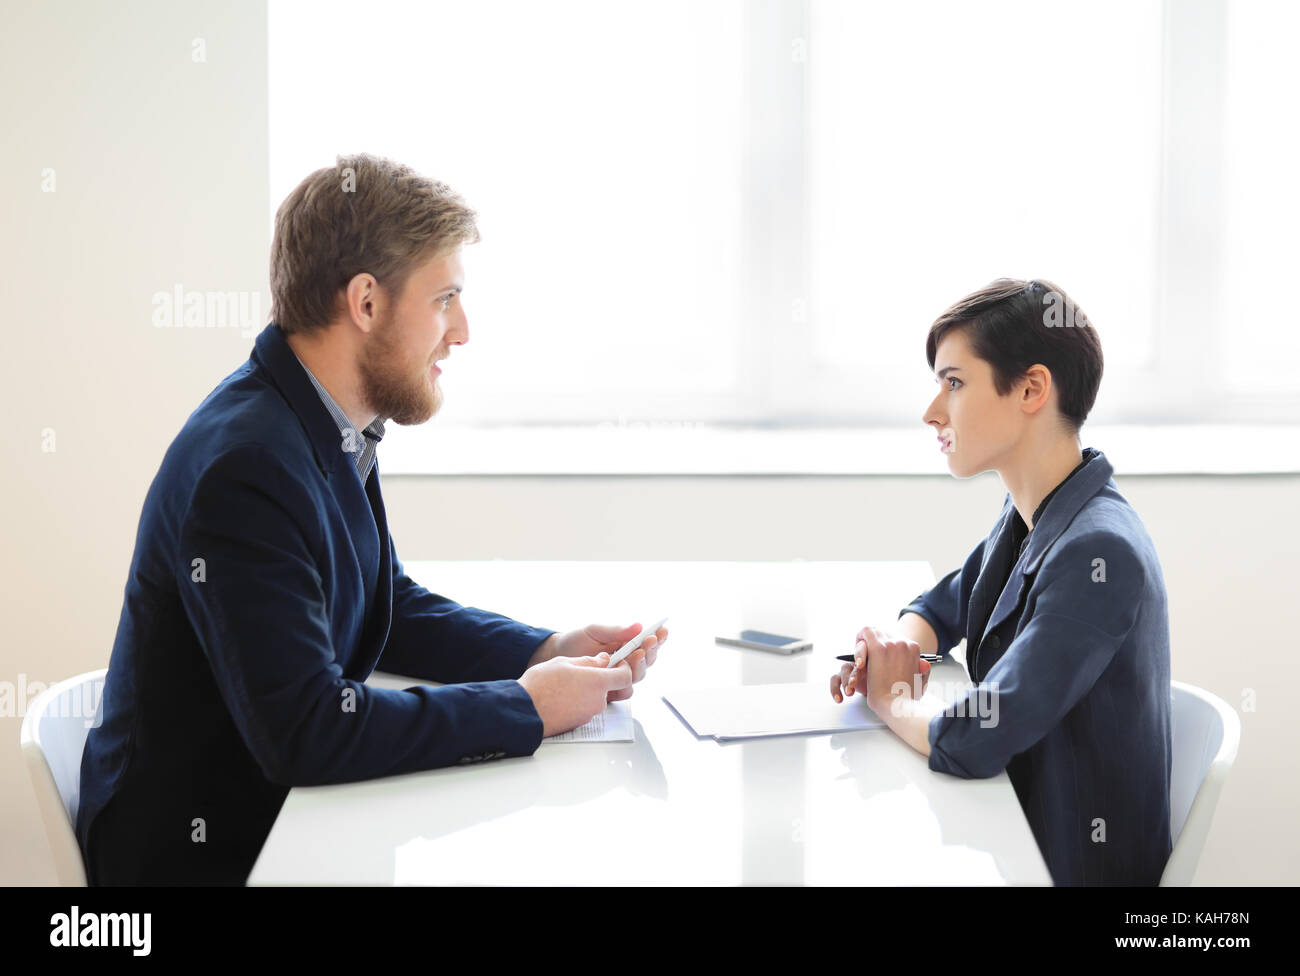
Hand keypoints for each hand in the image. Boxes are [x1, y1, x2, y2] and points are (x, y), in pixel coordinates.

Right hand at [518, 653, 634, 736]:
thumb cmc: (541, 685)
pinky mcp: (578, 724)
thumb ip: (588, 661)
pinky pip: (584, 709)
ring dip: (586, 691)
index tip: (617, 663)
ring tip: (565, 684)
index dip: (624, 668)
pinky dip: (577, 702)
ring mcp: (588, 714)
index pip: (625, 677)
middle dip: (599, 680)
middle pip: (609, 688)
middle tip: (581, 672)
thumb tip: (603, 660)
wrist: (525, 711)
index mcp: (598, 682)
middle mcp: (597, 701)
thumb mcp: (564, 662)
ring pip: (595, 699)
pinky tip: (561, 696)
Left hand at [540, 622, 667, 701]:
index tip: (662, 630)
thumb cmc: (576, 642)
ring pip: (638, 677)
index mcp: (626, 646)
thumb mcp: (595, 631)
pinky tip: (622, 672)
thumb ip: (616, 631)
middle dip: (651, 651)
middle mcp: (625, 662)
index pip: (647, 644)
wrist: (555, 656)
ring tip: (636, 654)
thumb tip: (638, 626)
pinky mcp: (608, 690)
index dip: (658, 638)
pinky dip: (625, 683)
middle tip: (648, 641)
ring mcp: (617, 677)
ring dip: (641, 665)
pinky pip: (623, 691)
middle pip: (647, 662)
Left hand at [829, 625, 929, 710]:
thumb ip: (922, 671)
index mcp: (914, 649)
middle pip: (884, 633)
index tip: (880, 659)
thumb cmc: (907, 698)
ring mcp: (891, 644)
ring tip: (862, 655)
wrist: (897, 705)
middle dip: (874, 643)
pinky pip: (865, 633)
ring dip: (865, 642)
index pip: (895, 639)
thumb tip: (925, 663)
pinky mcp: (878, 648)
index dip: (885, 648)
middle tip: (868, 657)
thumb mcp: (920, 683)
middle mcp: (904, 643)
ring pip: (873, 632)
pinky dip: (859, 639)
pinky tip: (858, 651)